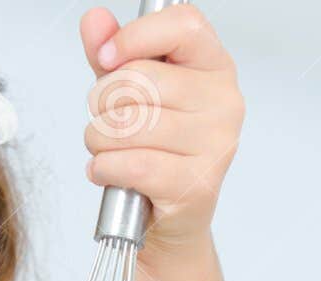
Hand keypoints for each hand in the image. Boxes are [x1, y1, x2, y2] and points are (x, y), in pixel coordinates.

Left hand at [79, 4, 242, 253]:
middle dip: (102, 102)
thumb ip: (113, 54)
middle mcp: (224, 103)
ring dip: (98, 140)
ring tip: (107, 150)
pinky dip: (105, 168)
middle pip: (141, 78)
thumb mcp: (131, 93)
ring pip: (130, 124)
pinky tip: (107, 172)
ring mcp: (216, 145)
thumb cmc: (155, 149)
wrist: (170, 218)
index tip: (109, 58)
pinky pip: (133, 163)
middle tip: (106, 121)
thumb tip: (95, 21)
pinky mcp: (197, 185)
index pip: (183, 24)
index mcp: (214, 68)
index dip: (136, 36)